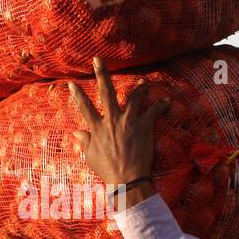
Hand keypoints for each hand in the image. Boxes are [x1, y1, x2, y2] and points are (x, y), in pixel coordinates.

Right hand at [69, 57, 168, 185]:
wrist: (127, 179)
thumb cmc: (107, 170)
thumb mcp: (91, 156)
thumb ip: (85, 142)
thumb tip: (77, 133)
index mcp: (97, 127)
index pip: (84, 107)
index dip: (77, 94)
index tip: (71, 83)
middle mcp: (112, 120)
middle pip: (106, 92)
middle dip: (101, 74)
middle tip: (98, 59)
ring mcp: (129, 122)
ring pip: (134, 98)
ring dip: (139, 88)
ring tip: (144, 81)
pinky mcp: (144, 126)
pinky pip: (154, 112)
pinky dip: (161, 106)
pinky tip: (167, 101)